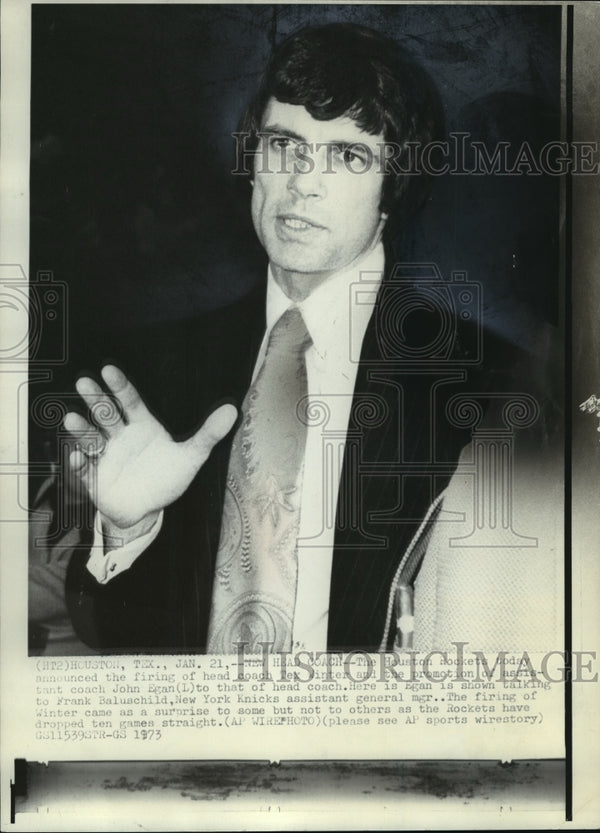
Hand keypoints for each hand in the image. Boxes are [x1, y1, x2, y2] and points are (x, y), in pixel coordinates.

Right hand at [64, 365, 236, 531]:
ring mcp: (106, 455)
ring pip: (91, 438)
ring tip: (72, 419)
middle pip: (106, 413)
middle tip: (84, 382)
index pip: (129, 401)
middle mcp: (120, 436)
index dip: (120, 386)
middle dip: (95, 399)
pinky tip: (76, 457)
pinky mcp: (95, 477)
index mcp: (141, 426)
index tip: (108, 369)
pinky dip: (78, 464)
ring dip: (81, 429)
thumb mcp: (191, 457)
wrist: (147, 511)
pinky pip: (84, 469)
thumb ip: (208, 434)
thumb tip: (232, 410)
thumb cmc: (167, 478)